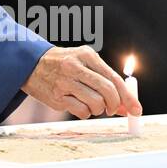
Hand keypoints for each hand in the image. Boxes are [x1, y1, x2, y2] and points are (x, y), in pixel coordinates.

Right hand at [22, 46, 141, 119]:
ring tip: (91, 104)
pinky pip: (82, 112)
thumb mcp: (84, 64)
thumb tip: (128, 106)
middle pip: (108, 91)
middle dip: (115, 105)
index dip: (128, 97)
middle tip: (112, 109)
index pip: (114, 78)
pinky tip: (78, 105)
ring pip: (96, 103)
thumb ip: (105, 81)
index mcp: (86, 55)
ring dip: (98, 109)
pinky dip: (85, 113)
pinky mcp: (56, 96)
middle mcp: (75, 66)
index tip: (137, 110)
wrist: (30, 63)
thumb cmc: (64, 65)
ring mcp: (64, 82)